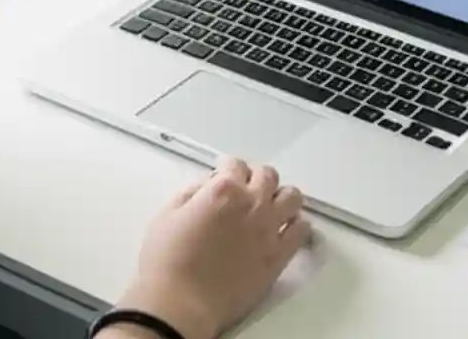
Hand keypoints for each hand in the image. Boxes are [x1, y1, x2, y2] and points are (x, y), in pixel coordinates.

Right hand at [110, 158, 310, 338]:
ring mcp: (269, 229)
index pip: (236, 164)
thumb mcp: (168, 214)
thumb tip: (208, 184)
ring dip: (281, 197)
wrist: (180, 302)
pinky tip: (285, 230)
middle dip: (256, 178)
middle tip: (247, 190)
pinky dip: (296, 225)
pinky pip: (301, 230)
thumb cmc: (166, 260)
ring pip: (292, 197)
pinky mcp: (279, 255)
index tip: (225, 175)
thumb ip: (192, 192)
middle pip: (268, 175)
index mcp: (223, 189)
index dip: (229, 168)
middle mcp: (252, 203)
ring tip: (270, 207)